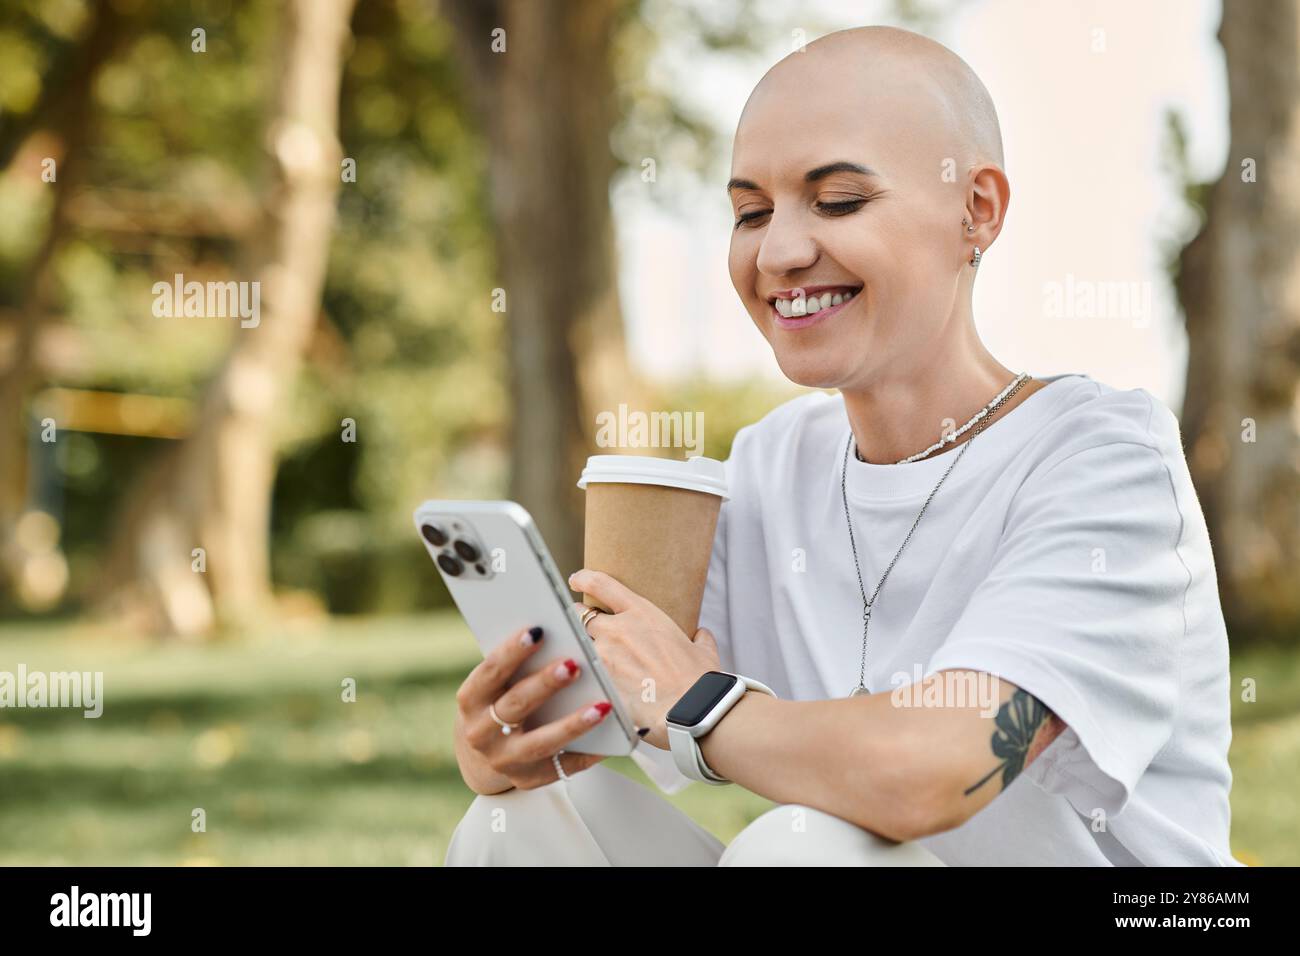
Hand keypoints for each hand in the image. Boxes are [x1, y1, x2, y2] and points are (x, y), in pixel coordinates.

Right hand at [454, 624, 612, 791]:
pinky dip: (588, 752)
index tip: (539, 630)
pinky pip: (564, 766)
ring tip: (603, 705)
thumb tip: (554, 633)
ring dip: (572, 724)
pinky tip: (610, 737)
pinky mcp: (529, 779)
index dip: (513, 651)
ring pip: (541, 742)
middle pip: (516, 705)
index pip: (490, 671)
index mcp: (471, 700)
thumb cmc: (500, 699)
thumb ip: (517, 663)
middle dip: (546, 684)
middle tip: (574, 664)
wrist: (485, 751)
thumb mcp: (497, 683)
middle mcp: (481, 733)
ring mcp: (505, 760)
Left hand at [569, 569, 720, 749]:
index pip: (602, 584)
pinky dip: (588, 676)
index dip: (584, 578)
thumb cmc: (699, 681)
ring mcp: (605, 655)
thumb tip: (701, 636)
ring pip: (580, 645)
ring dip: (584, 650)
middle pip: (581, 615)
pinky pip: (586, 673)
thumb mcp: (704, 652)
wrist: (690, 710)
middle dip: (579, 619)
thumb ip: (699, 639)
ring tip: (591, 661)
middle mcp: (618, 629)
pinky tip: (594, 685)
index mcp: (642, 613)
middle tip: (583, 624)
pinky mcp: (600, 681)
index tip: (576, 579)